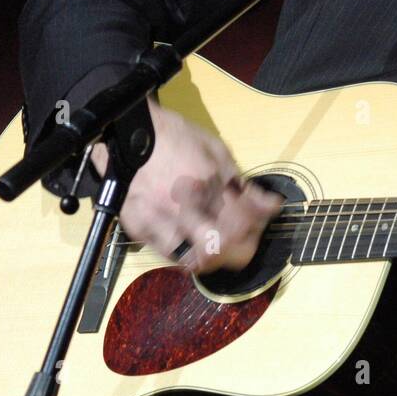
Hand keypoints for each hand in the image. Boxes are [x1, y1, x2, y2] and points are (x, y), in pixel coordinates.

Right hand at [90, 100, 282, 273]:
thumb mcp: (217, 151)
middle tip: (243, 240)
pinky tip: (192, 236)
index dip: (257, 227)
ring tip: (217, 241)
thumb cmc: (176, 138)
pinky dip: (186, 250)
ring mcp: (156, 222)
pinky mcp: (138, 229)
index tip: (261, 219)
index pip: (240, 224)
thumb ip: (242, 184)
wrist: (127, 134)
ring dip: (211, 256)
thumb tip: (269, 206)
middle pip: (218, 251)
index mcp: (204, 184)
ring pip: (191, 261)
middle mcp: (181, 208)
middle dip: (238, 251)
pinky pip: (167, 253)